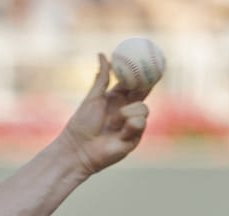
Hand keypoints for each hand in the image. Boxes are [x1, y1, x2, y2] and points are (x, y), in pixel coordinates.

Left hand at [59, 53, 150, 178]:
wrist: (78, 149)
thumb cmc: (81, 125)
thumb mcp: (93, 98)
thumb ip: (101, 78)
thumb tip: (102, 54)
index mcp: (116, 99)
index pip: (134, 83)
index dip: (142, 73)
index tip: (150, 60)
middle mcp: (125, 110)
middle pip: (144, 93)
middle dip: (147, 86)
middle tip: (150, 76)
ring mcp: (131, 124)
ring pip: (144, 108)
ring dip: (128, 112)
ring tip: (113, 121)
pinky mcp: (135, 138)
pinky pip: (141, 123)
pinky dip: (130, 125)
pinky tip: (120, 133)